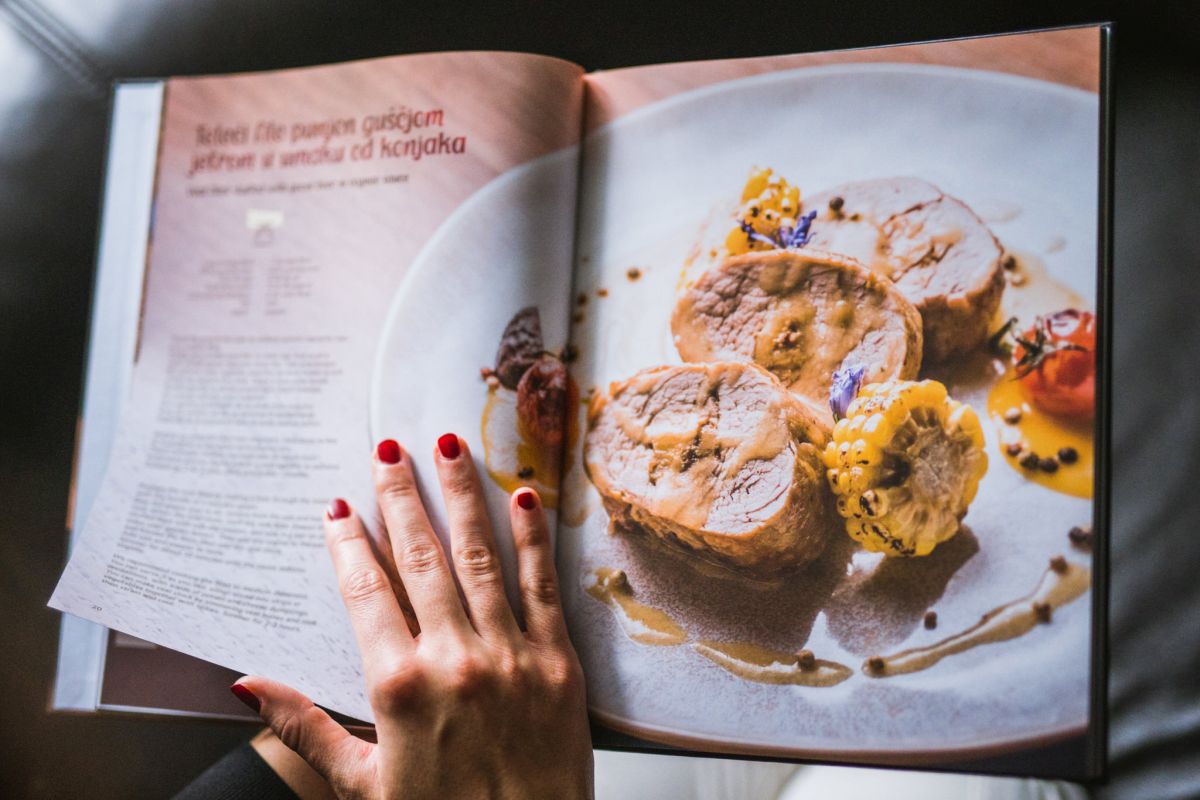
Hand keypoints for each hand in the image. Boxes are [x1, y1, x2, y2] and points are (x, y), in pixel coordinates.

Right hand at [233, 434, 592, 798]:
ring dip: (462, 495)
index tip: (340, 506)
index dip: (350, 543)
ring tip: (447, 445)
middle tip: (388, 448)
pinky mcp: (559, 663)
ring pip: (479, 557)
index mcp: (398, 688)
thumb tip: (244, 686)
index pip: (365, 591)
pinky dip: (532, 538)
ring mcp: (511, 655)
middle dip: (402, 496)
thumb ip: (303, 727)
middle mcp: (454, 659)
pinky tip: (522, 495)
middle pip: (421, 557)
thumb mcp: (360, 786)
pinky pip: (543, 586)